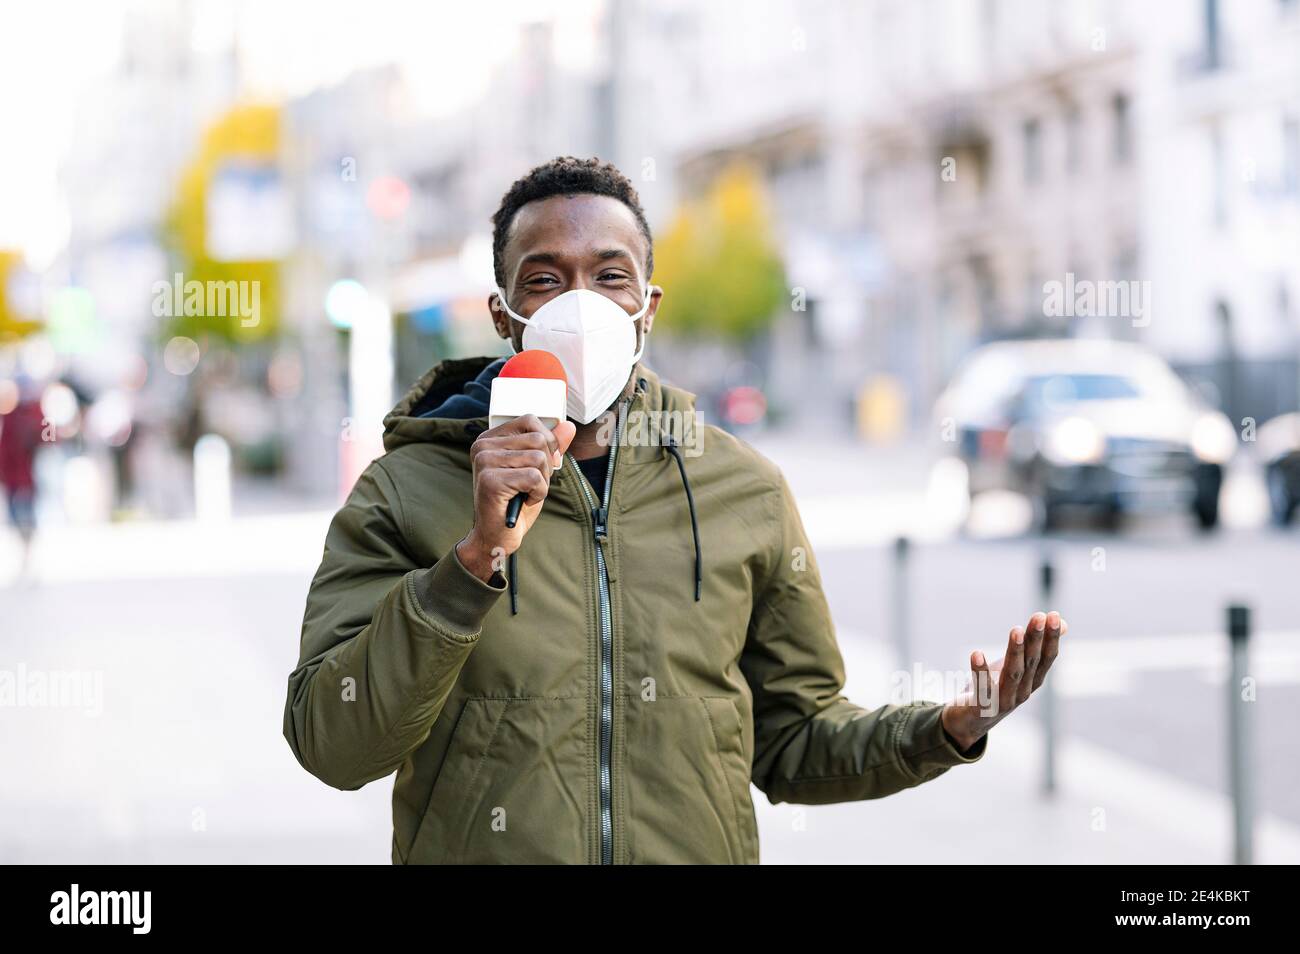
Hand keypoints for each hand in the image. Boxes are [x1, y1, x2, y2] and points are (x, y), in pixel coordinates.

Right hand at [456, 414, 575, 581]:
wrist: (497, 536)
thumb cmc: (516, 502)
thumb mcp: (537, 469)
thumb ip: (551, 446)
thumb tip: (569, 426)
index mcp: (490, 438)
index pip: (530, 420)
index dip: (546, 443)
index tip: (537, 465)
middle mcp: (483, 446)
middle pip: (539, 439)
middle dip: (545, 466)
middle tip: (530, 484)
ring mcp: (484, 461)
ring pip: (539, 458)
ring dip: (542, 481)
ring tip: (526, 492)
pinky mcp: (490, 480)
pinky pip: (534, 477)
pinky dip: (538, 492)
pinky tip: (524, 500)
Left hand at [941, 611, 1066, 751]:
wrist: (967, 723)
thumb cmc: (994, 689)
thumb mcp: (1016, 666)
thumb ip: (1036, 647)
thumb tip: (1063, 623)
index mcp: (1032, 682)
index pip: (1046, 658)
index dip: (1051, 638)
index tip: (1053, 615)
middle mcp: (1022, 693)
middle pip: (1031, 663)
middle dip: (1036, 639)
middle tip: (1039, 616)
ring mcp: (1003, 702)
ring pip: (1012, 674)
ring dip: (1016, 651)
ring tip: (1016, 629)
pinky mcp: (982, 708)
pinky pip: (982, 689)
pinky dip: (980, 672)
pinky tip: (976, 653)